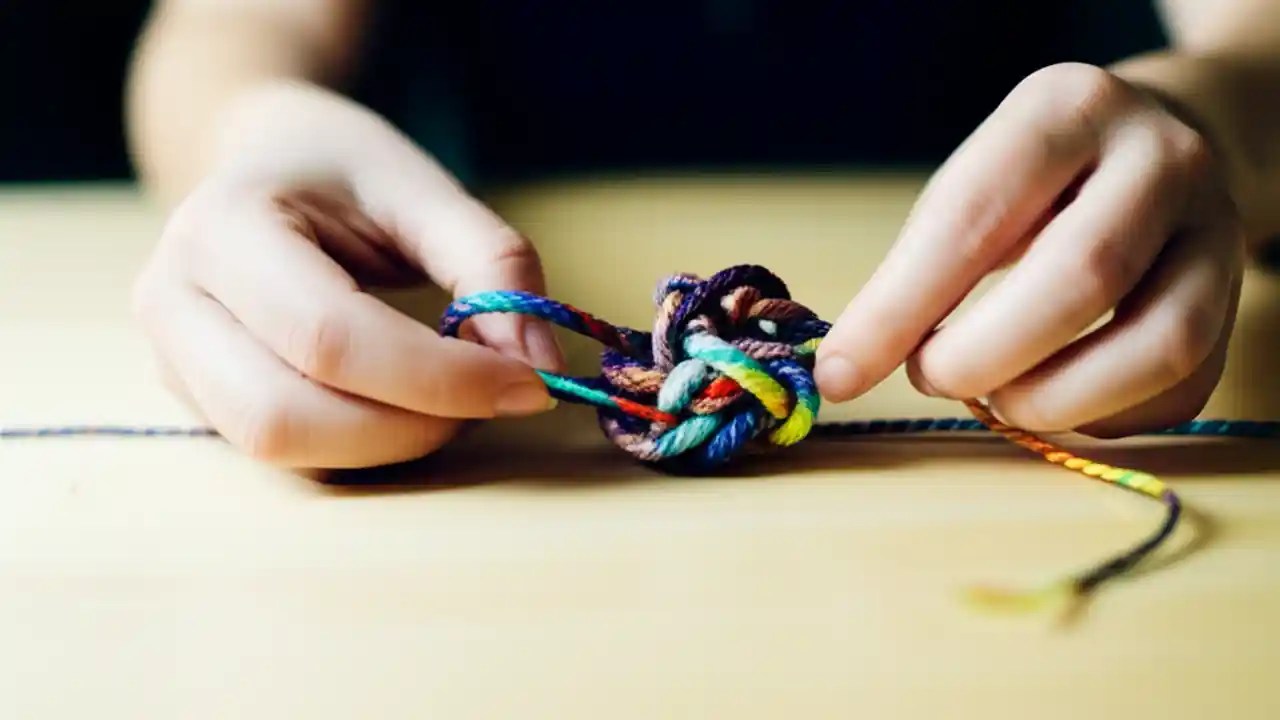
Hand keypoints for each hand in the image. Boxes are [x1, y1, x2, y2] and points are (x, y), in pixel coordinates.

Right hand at [132, 86, 561, 467]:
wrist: (259, 159)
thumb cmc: (343, 170)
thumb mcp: (424, 189)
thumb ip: (492, 265)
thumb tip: (540, 366)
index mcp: (221, 227)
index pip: (330, 337)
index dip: (438, 377)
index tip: (528, 383)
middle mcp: (171, 301)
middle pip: (287, 416)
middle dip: (409, 426)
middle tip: (491, 399)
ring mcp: (170, 359)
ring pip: (280, 449)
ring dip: (387, 444)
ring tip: (450, 400)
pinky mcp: (196, 400)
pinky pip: (285, 451)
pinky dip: (362, 445)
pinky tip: (405, 405)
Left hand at [816, 63, 1244, 436]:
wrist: (1162, 145)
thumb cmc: (1040, 181)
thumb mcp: (976, 185)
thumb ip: (918, 268)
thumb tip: (847, 369)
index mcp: (1066, 110)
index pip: (973, 217)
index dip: (900, 306)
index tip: (842, 371)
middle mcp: (1159, 158)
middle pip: (1079, 280)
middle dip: (983, 356)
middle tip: (931, 377)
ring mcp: (1215, 228)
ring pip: (1157, 345)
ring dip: (1053, 399)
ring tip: (997, 397)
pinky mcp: (1236, 297)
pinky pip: (1180, 389)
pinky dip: (1102, 418)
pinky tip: (1057, 400)